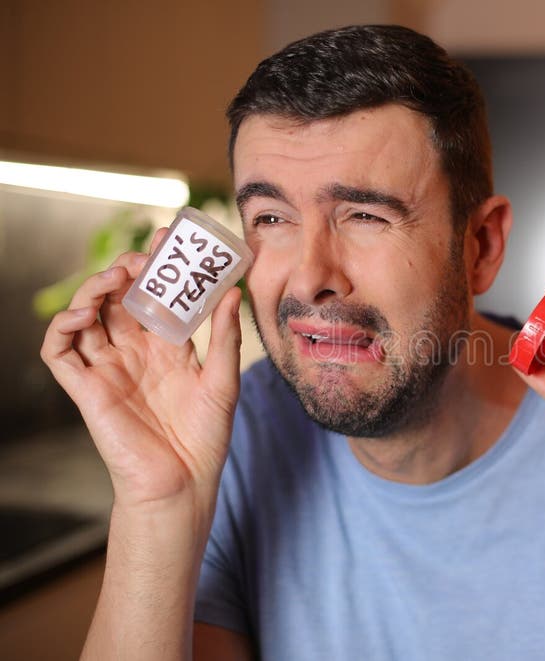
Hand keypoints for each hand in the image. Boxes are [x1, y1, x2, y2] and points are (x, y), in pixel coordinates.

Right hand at [40, 229, 243, 508]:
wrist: (183, 484)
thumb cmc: (205, 437)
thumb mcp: (223, 381)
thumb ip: (226, 336)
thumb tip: (233, 290)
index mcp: (168, 348)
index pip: (156, 296)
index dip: (157, 267)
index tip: (169, 238)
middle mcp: (135, 353)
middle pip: (119, 299)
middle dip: (126, 271)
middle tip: (143, 257)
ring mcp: (108, 369)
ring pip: (87, 316)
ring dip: (94, 290)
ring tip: (116, 277)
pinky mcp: (86, 389)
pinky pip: (60, 352)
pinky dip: (62, 327)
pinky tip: (83, 313)